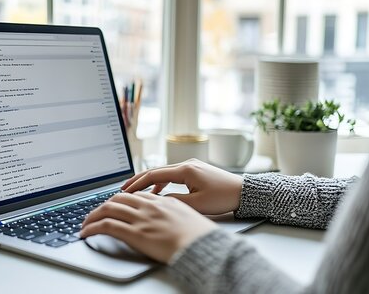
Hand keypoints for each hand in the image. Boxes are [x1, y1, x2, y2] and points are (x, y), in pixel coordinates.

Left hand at [81, 192, 216, 262]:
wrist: (203, 246)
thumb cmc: (200, 236)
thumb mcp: (190, 216)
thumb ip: (174, 210)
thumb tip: (167, 213)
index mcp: (163, 202)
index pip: (135, 196)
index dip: (121, 200)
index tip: (114, 205)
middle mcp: (149, 206)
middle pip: (118, 199)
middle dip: (103, 206)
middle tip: (95, 213)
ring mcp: (141, 218)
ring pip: (108, 209)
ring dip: (92, 216)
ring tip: (85, 223)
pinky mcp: (135, 233)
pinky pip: (106, 226)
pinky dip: (92, 228)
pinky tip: (86, 232)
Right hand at [122, 158, 243, 214]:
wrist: (244, 192)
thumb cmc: (224, 198)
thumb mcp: (197, 204)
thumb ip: (174, 202)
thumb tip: (157, 203)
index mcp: (185, 170)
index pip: (154, 175)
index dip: (137, 184)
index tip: (125, 191)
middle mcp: (187, 164)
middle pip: (156, 170)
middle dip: (138, 180)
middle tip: (123, 189)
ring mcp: (191, 166)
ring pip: (164, 172)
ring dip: (150, 181)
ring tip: (137, 191)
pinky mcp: (196, 170)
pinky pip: (173, 174)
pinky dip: (162, 182)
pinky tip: (158, 192)